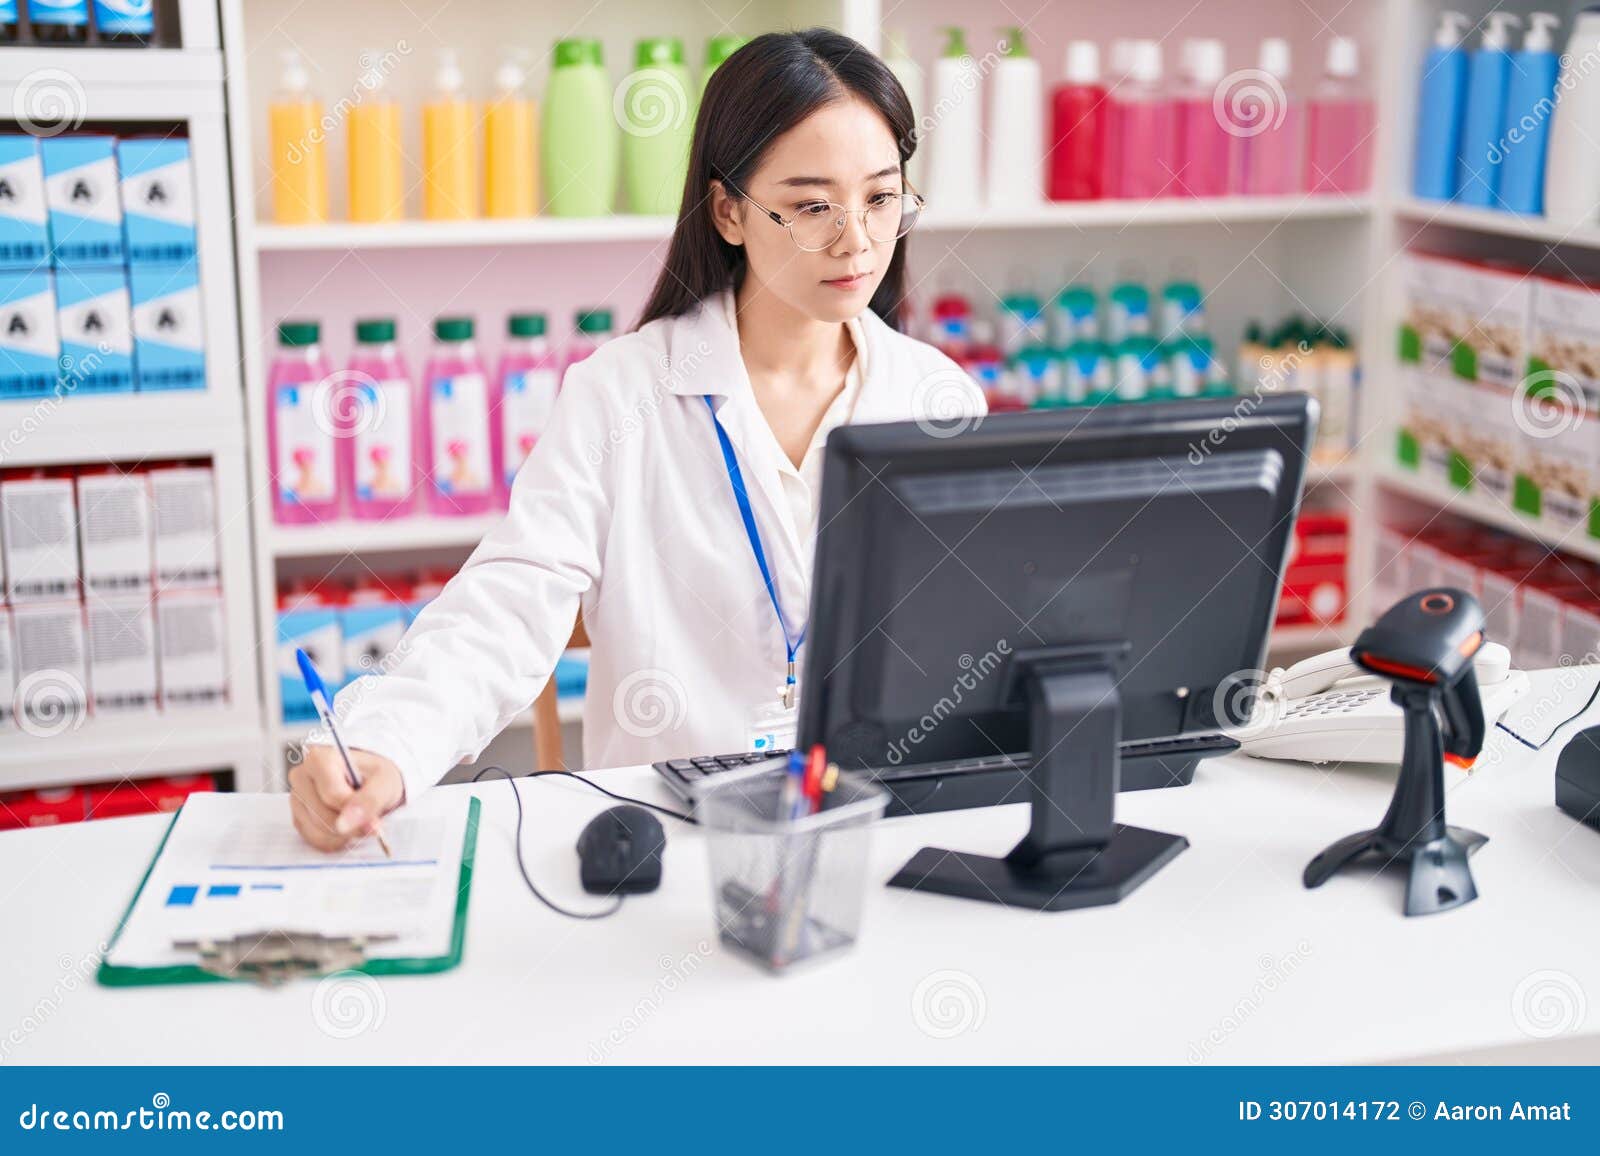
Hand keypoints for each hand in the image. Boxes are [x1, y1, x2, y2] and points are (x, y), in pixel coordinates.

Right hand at [288, 745, 404, 851]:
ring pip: (318, 831)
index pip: (332, 795)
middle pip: (323, 816)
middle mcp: (301, 777)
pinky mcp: (298, 818)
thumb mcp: (385, 782)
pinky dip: (336, 840)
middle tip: (371, 822)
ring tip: (359, 820)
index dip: (354, 811)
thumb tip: (345, 824)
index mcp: (319, 759)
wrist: (370, 781)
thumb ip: (369, 800)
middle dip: (351, 825)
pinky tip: (348, 827)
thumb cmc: (375, 776)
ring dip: (345, 835)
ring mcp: (296, 799)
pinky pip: (315, 840)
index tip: (373, 820)